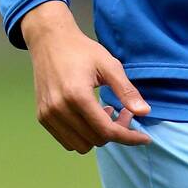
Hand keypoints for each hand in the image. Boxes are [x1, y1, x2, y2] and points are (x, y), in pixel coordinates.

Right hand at [21, 0, 152, 153]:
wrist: (49, 41)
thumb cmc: (81, 50)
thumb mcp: (109, 65)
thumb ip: (127, 91)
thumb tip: (144, 113)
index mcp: (77, 96)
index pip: (107, 131)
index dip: (129, 137)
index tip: (145, 138)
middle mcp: (59, 109)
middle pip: (96, 140)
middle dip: (116, 132)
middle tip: (124, 112)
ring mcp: (47, 115)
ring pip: (81, 145)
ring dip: (98, 136)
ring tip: (105, 113)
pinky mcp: (42, 117)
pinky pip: (67, 141)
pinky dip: (83, 135)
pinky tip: (90, 116)